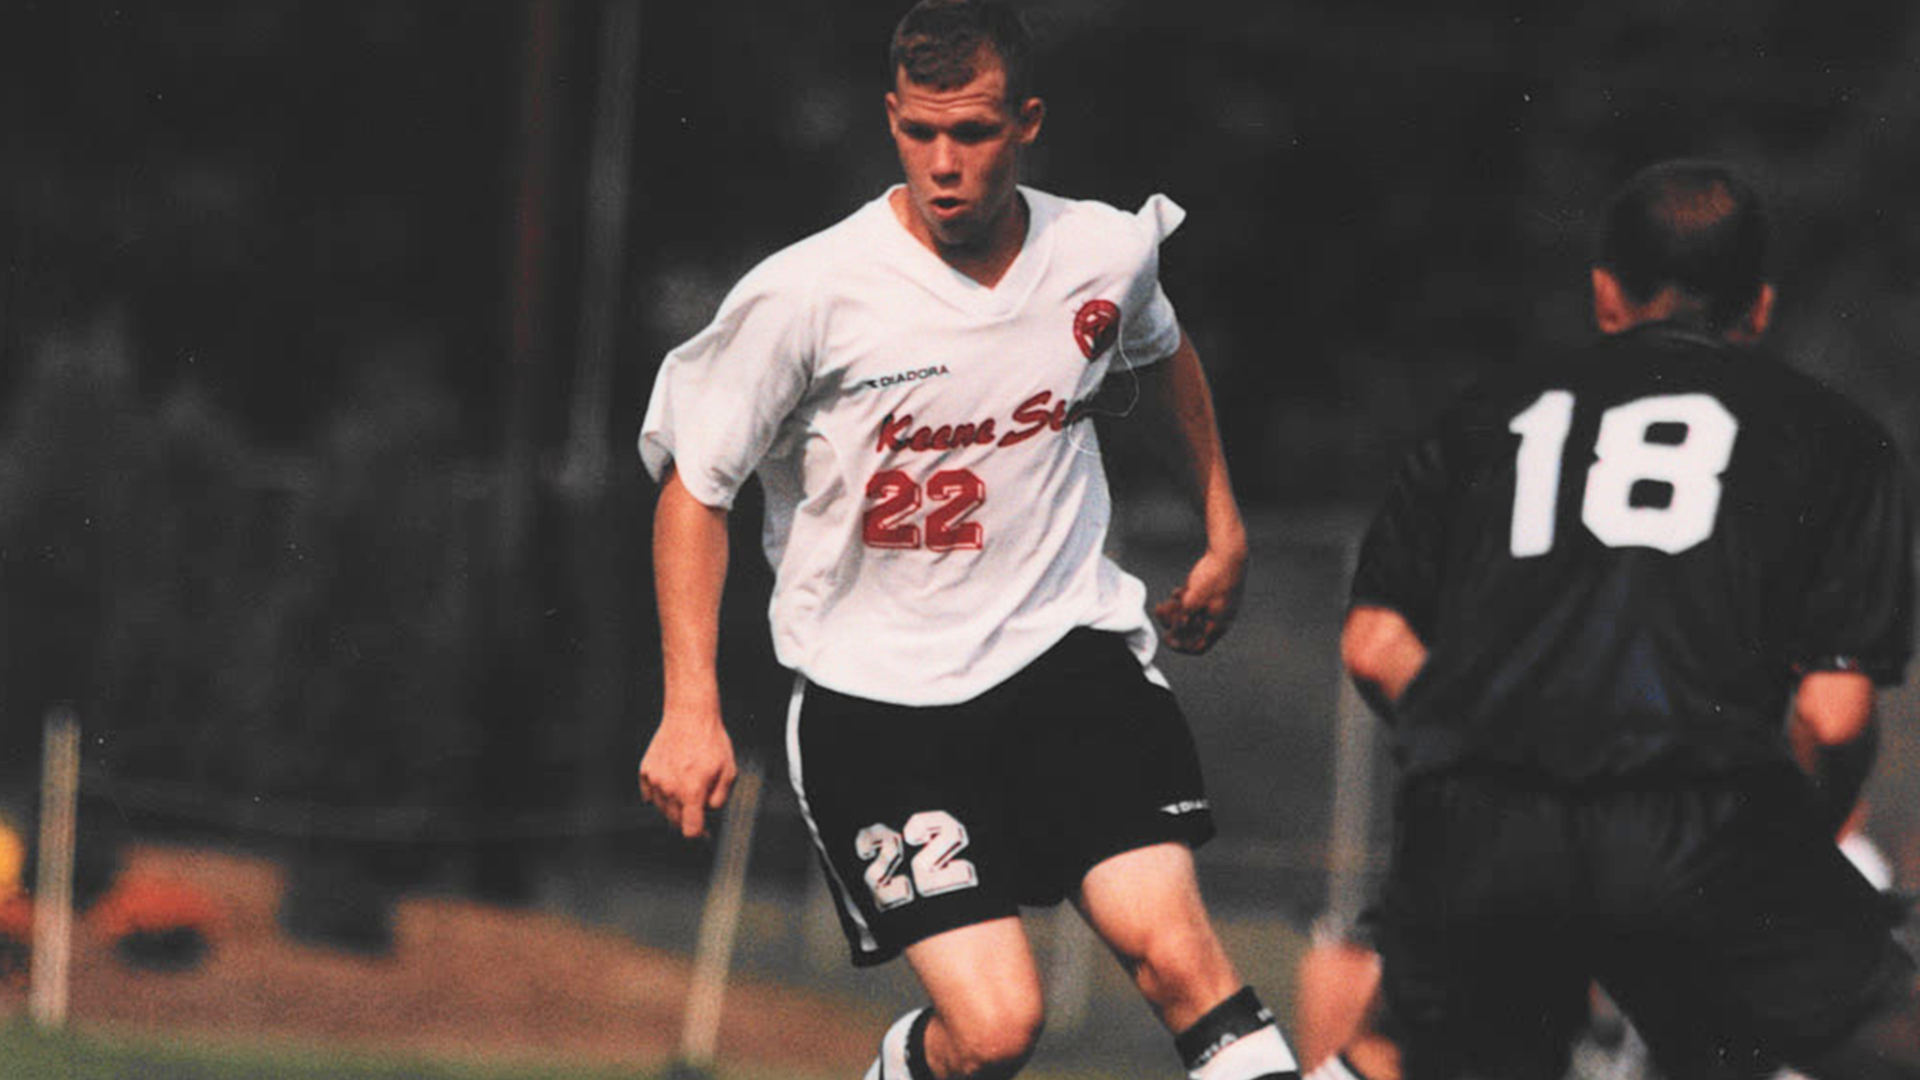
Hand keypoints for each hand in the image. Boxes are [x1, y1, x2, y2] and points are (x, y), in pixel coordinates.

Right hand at [638, 707, 736, 839]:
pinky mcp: (646, 771)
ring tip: (686, 789)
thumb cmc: (710, 740)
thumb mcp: (728, 771)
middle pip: (675, 821)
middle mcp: (670, 789)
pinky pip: (650, 794)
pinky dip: (659, 795)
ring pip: (662, 809)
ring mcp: (655, 780)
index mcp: (691, 792)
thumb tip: (710, 811)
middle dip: (688, 819)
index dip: (699, 833)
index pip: (690, 830)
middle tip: (698, 808)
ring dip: (674, 807)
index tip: (704, 831)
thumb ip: (720, 798)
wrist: (689, 715)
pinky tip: (671, 784)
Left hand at [1153, 546, 1244, 654]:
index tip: (1166, 637)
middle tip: (1161, 612)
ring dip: (1176, 611)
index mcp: (1218, 625)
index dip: (1180, 646)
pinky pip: (1196, 604)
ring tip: (1166, 602)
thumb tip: (1174, 633)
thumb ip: (1183, 619)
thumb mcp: (1193, 600)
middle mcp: (1218, 618)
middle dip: (1174, 623)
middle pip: (1192, 631)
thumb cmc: (1215, 576)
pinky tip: (1178, 593)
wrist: (1229, 552)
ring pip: (1192, 616)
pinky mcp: (1212, 595)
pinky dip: (1184, 601)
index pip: (1198, 647)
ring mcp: (1216, 606)